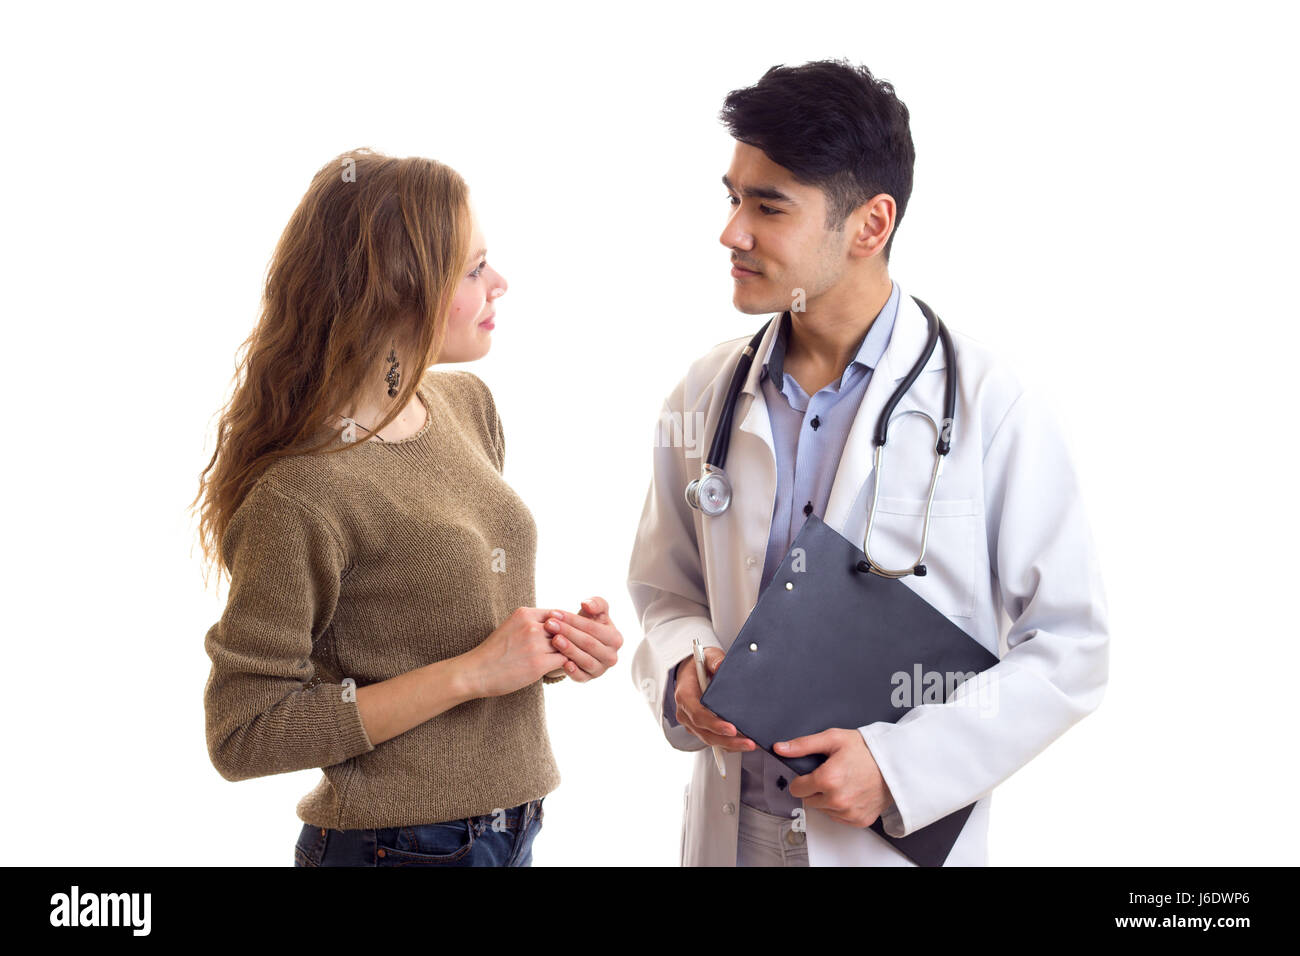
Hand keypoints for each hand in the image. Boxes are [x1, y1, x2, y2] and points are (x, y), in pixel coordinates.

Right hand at [463, 607, 568, 697]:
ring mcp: (535, 644)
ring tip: (565, 660)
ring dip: (566, 653)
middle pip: (564, 629)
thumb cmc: (494, 652)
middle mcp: (531, 626)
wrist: (475, 672)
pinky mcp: (538, 664)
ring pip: (565, 645)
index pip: (558, 614)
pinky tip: (559, 669)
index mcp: (524, 613)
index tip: (568, 635)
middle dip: (568, 639)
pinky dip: (564, 665)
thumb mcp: (512, 626)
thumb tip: (558, 623)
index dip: (565, 626)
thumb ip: (533, 623)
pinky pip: (563, 661)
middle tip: (573, 648)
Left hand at [542, 596, 622, 682]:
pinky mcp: (589, 679)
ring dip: (569, 649)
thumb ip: (596, 603)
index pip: (593, 628)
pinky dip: (573, 671)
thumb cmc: (588, 625)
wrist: (580, 642)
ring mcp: (601, 669)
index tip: (555, 613)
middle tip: (549, 624)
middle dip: (568, 632)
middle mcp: (611, 656)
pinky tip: (563, 663)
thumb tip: (588, 605)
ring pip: (585, 660)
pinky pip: (581, 676)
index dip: (574, 620)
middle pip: (588, 643)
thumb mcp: (595, 612)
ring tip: (554, 639)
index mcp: (616, 638)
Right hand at [673, 647, 755, 751]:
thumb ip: (714, 660)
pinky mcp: (699, 728)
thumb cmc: (698, 666)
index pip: (698, 715)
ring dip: (730, 745)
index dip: (714, 724)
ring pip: (709, 740)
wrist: (689, 672)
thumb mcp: (706, 656)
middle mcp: (685, 713)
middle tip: (748, 743)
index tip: (731, 729)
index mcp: (685, 696)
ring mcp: (691, 723)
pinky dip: (728, 744)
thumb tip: (720, 666)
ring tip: (749, 745)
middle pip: (705, 733)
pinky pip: (713, 740)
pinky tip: (743, 744)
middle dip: (727, 741)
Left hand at [777, 728, 892, 827]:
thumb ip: (803, 745)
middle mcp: (837, 799)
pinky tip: (851, 792)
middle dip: (815, 788)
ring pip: (823, 809)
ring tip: (844, 782)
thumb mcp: (833, 739)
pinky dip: (841, 807)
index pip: (796, 789)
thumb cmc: (866, 750)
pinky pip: (838, 816)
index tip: (812, 773)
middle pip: (808, 800)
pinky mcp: (858, 820)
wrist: (894, 764)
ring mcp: (848, 812)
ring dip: (828, 798)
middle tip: (832, 774)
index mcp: (827, 779)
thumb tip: (781, 748)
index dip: (802, 779)